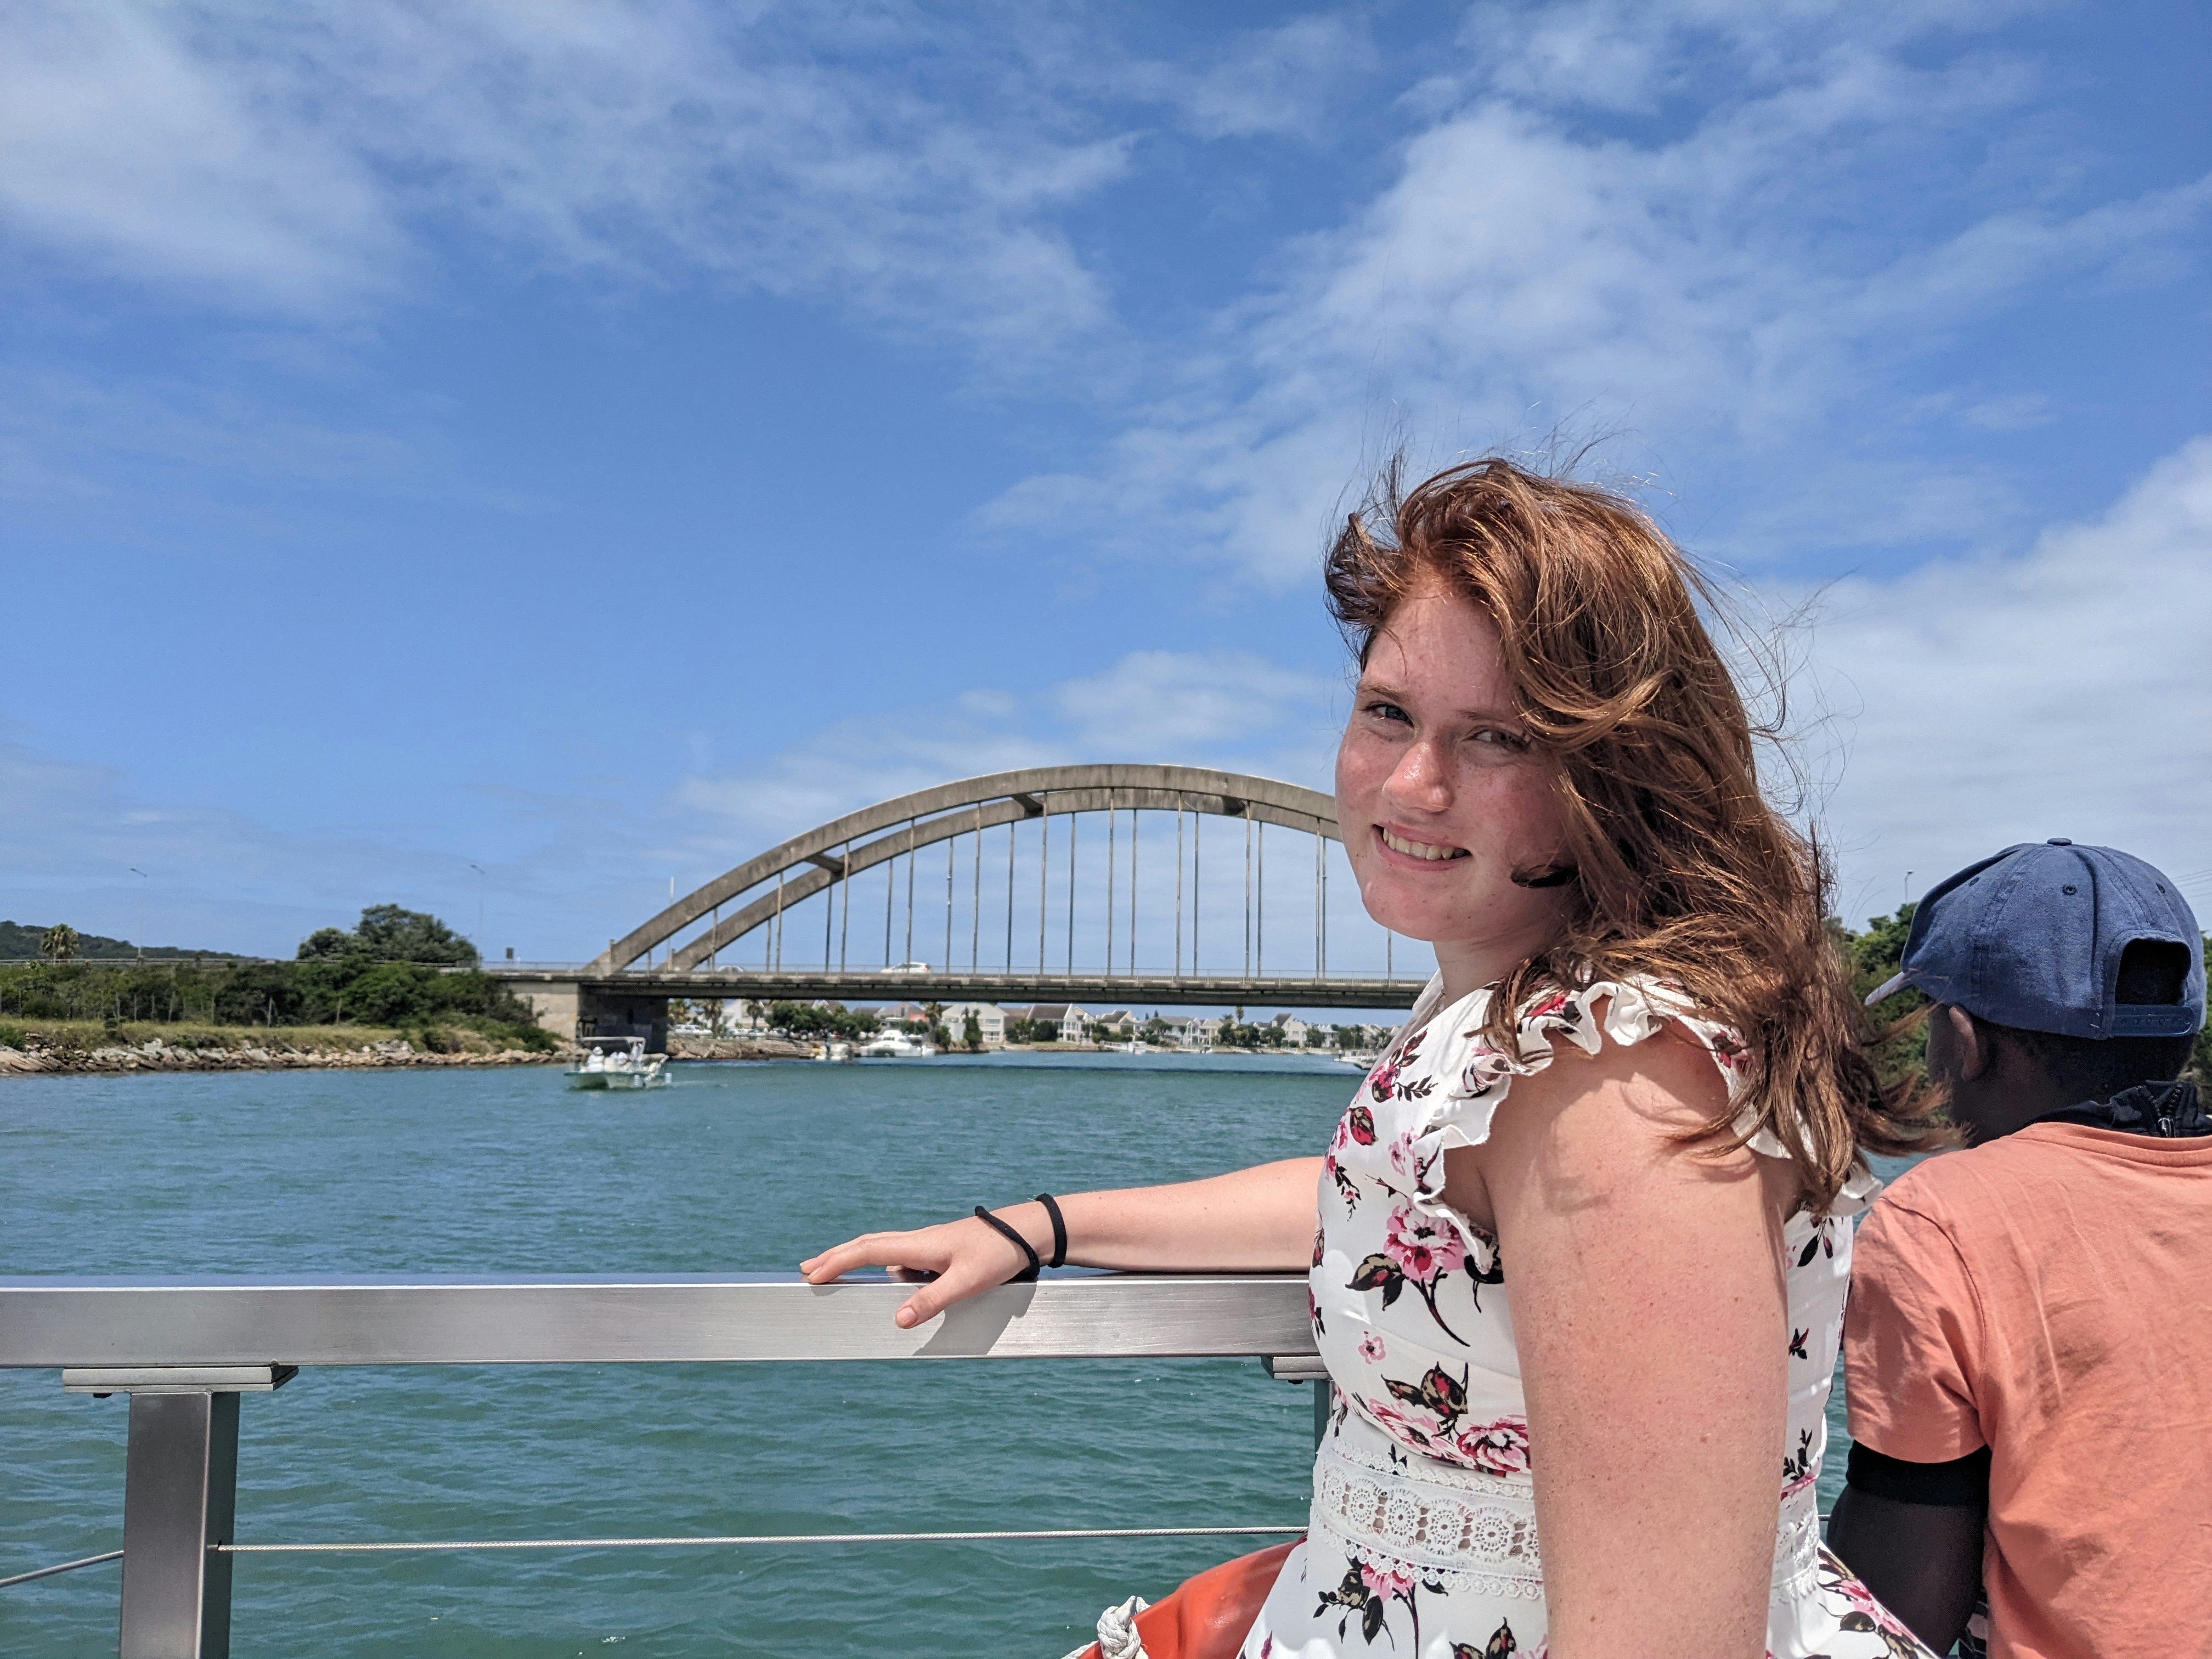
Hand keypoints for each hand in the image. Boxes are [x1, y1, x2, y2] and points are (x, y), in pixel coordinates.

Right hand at [800, 1209, 1040, 1328]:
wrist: (1028, 1233)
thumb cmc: (999, 1254)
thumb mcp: (967, 1282)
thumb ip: (932, 1300)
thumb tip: (898, 1320)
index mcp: (920, 1244)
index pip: (867, 1250)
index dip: (836, 1261)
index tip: (811, 1274)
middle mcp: (919, 1241)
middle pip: (867, 1246)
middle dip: (835, 1257)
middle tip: (807, 1270)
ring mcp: (929, 1246)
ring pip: (884, 1251)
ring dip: (857, 1260)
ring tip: (836, 1275)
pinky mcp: (940, 1252)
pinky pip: (904, 1261)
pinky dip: (885, 1268)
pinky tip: (892, 1286)